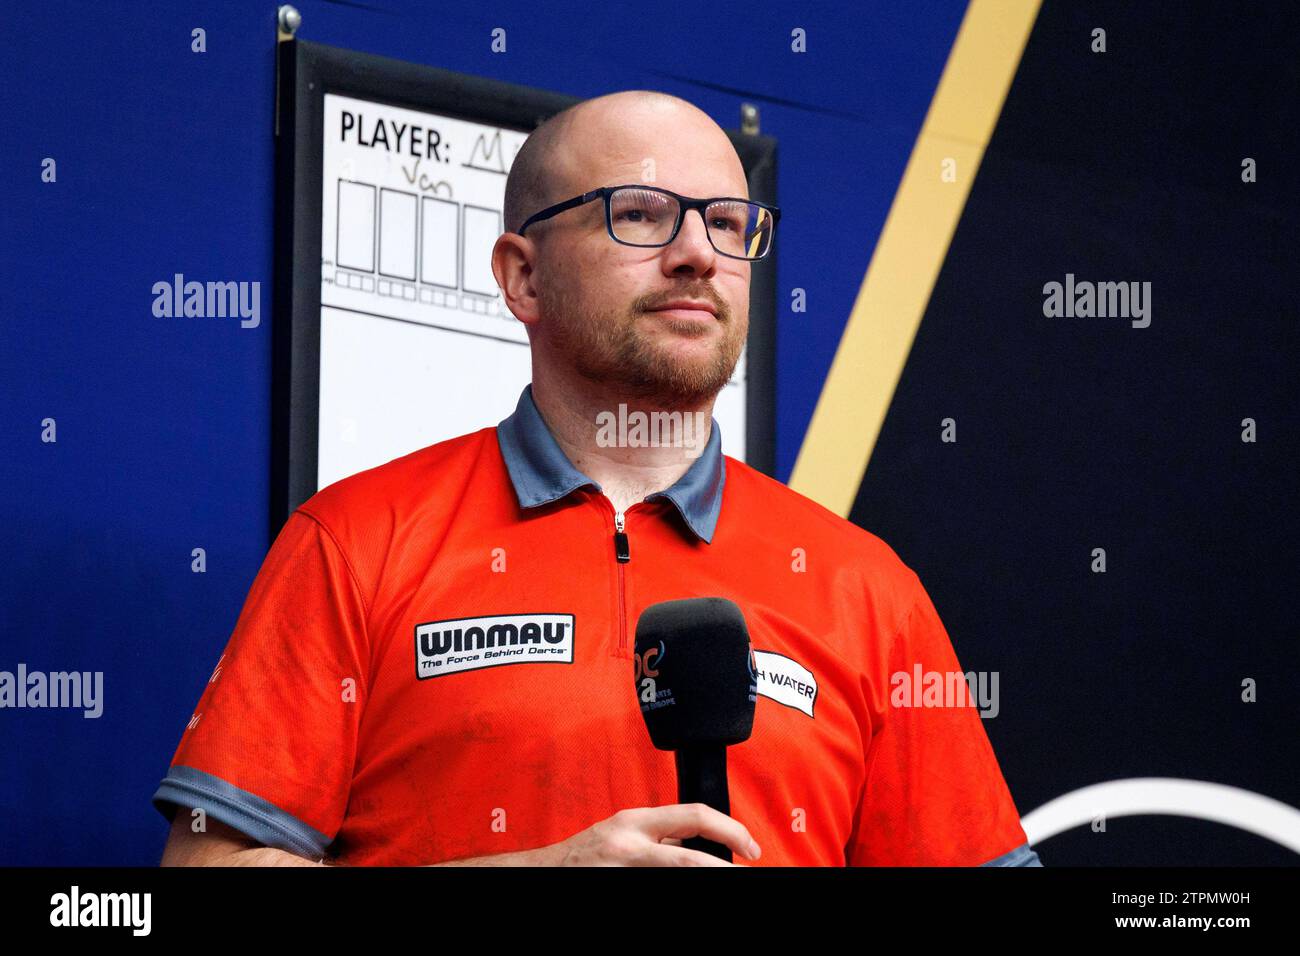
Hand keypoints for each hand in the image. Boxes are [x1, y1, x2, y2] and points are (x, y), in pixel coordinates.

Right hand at [547, 803, 760, 865]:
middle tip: (749, 864)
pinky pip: (659, 886)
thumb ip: (659, 835)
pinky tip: (686, 886)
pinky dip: (680, 886)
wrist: (545, 873)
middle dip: (725, 866)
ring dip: (705, 875)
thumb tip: (700, 842)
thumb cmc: (584, 855)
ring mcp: (625, 868)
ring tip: (726, 878)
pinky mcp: (621, 886)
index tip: (749, 845)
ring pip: (679, 872)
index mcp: (636, 822)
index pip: (695, 816)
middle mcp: (630, 844)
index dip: (730, 830)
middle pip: (691, 855)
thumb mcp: (623, 833)